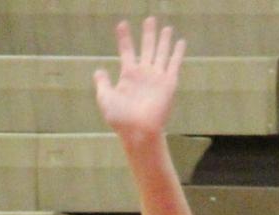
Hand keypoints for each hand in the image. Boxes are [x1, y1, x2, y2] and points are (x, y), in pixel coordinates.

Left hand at [93, 17, 184, 144]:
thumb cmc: (120, 119)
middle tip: (149, 19)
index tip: (122, 24)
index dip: (124, 38)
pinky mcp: (169, 82)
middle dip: (148, 34)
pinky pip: (174, 63)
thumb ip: (103, 84)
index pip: (126, 51)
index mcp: (128, 76)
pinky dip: (178, 52)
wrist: (139, 131)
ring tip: (166, 28)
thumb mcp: (106, 99)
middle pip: (146, 47)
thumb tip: (98, 71)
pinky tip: (180, 42)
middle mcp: (143, 73)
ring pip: (161, 52)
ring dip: (164, 40)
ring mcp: (157, 76)